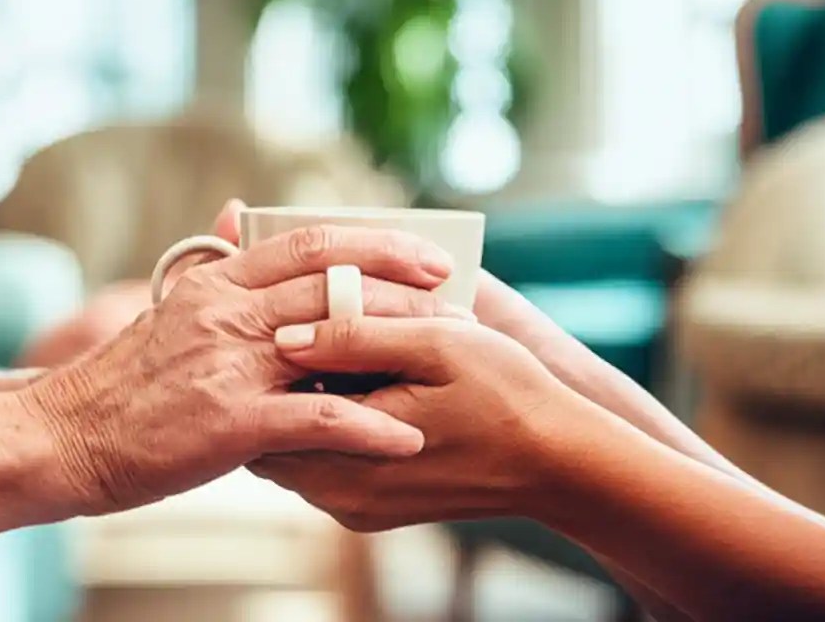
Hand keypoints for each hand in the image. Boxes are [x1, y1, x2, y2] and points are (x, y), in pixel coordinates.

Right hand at [19, 224, 476, 514]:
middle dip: (407, 288)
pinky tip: (408, 439)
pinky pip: (317, 419)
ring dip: (403, 345)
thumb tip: (238, 209)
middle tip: (459, 300)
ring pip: (336, 338)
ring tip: (453, 357)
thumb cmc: (122, 379)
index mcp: (216, 282)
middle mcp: (228, 313)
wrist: (64, 437)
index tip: (428, 254)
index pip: (310, 242)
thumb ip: (213, 260)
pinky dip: (369, 428)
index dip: (377, 242)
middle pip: (337, 283)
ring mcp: (230, 366)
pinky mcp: (230, 423)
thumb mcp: (167, 304)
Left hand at [248, 316, 577, 531]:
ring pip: (294, 448)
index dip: (265, 358)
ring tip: (333, 355)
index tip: (282, 316)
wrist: (559, 460)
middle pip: (271, 433)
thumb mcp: (436, 343)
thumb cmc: (506, 393)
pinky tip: (358, 388)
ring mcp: (353, 507)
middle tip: (302, 330)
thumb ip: (357, 336)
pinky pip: (323, 463)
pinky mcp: (370, 508)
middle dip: (279, 383)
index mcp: (349, 454)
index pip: (265, 409)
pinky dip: (328, 425)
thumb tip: (285, 334)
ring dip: (303, 403)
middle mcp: (339, 494)